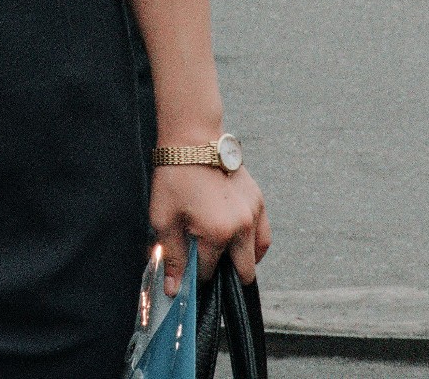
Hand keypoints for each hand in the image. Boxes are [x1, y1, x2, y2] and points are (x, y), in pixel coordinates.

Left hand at [153, 165, 269, 294]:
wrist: (192, 140)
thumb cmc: (174, 177)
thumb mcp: (164, 218)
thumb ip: (172, 256)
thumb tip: (173, 289)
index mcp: (217, 234)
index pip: (208, 272)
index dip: (194, 276)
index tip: (186, 272)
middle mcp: (242, 227)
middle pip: (243, 271)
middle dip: (224, 274)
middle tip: (206, 264)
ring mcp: (255, 214)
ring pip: (257, 256)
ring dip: (242, 261)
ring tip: (222, 254)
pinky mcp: (259, 201)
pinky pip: (264, 235)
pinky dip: (254, 245)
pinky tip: (238, 242)